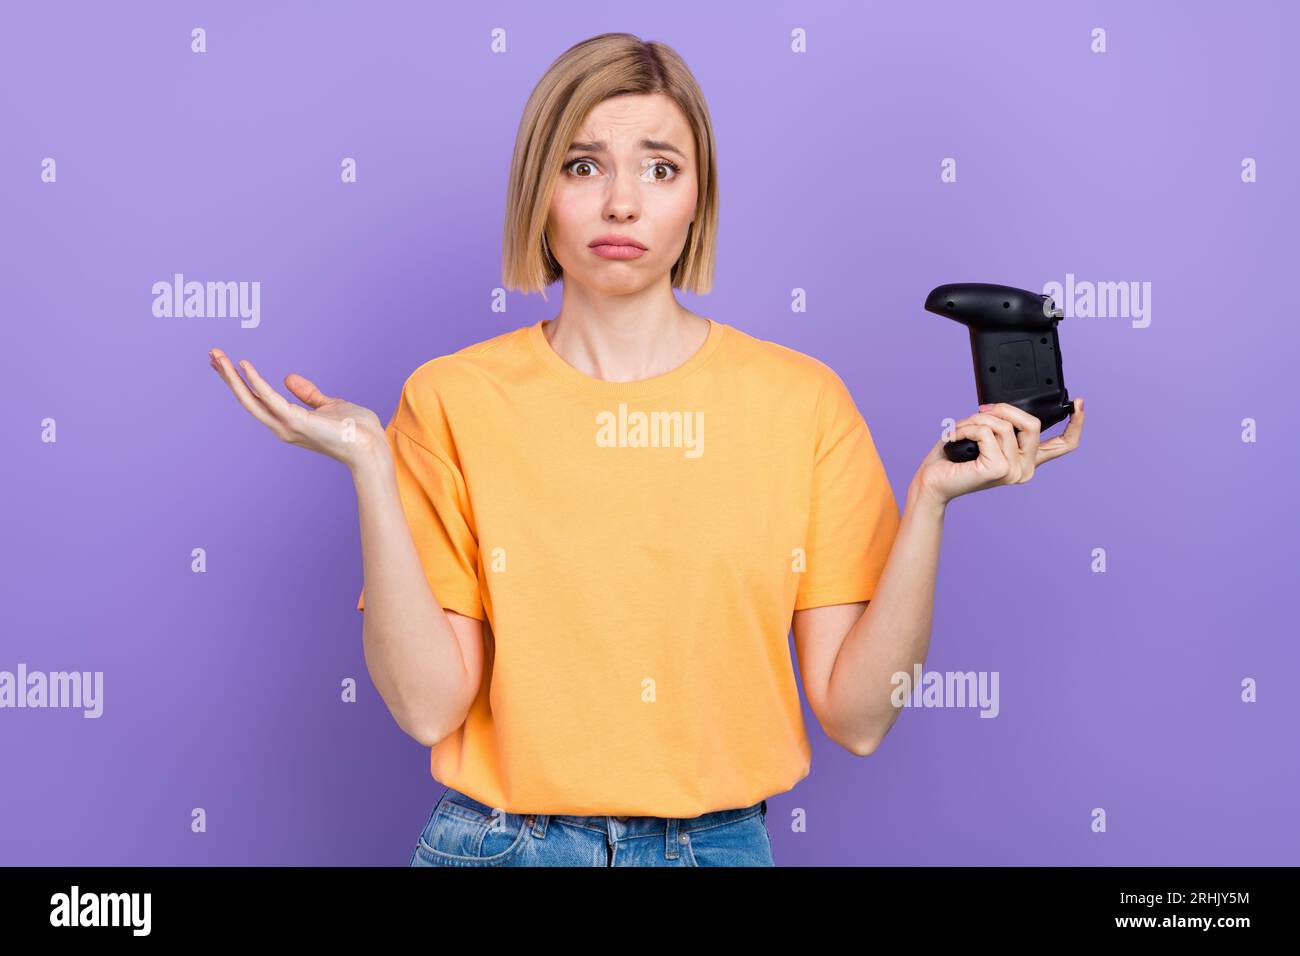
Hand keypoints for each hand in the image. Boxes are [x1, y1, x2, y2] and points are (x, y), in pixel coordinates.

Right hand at [208, 347, 387, 470]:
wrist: (370, 446)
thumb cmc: (355, 429)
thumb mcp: (329, 404)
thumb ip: (307, 393)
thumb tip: (286, 377)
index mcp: (288, 421)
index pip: (257, 398)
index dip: (240, 380)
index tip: (225, 362)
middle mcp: (282, 426)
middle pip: (247, 399)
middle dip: (228, 377)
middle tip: (211, 354)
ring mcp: (287, 426)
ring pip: (251, 399)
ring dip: (232, 378)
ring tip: (216, 357)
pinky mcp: (296, 423)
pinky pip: (270, 399)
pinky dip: (255, 383)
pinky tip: (243, 366)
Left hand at [912, 398, 1084, 507]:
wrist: (931, 482)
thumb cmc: (953, 458)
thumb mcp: (986, 436)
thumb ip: (1004, 425)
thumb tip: (1009, 408)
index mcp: (1027, 461)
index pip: (1063, 445)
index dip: (1076, 423)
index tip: (1079, 402)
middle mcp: (1025, 469)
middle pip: (1032, 423)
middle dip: (1003, 409)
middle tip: (980, 411)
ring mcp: (1013, 472)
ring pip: (1004, 425)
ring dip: (976, 420)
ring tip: (960, 430)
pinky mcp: (998, 469)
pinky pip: (987, 432)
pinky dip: (967, 428)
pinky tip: (955, 438)